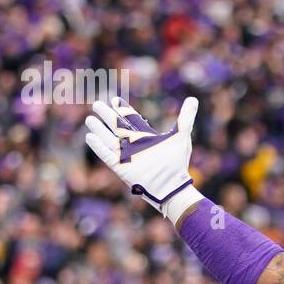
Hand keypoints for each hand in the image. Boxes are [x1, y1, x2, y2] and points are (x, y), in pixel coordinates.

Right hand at [84, 96, 203, 224]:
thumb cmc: (177, 163)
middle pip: (117, 127)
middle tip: (97, 104)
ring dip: (99, 129)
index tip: (115, 99)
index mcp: (146, 137)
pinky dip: (98, 147)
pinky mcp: (121, 167)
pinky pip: (107, 155)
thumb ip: (186, 118)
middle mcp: (134, 145)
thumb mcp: (181, 136)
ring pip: (109, 139)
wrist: (171, 184)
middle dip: (107, 116)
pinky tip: (90, 137)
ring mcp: (126, 156)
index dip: (123, 110)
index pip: (131, 120)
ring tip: (90, 119)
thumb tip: (193, 99)